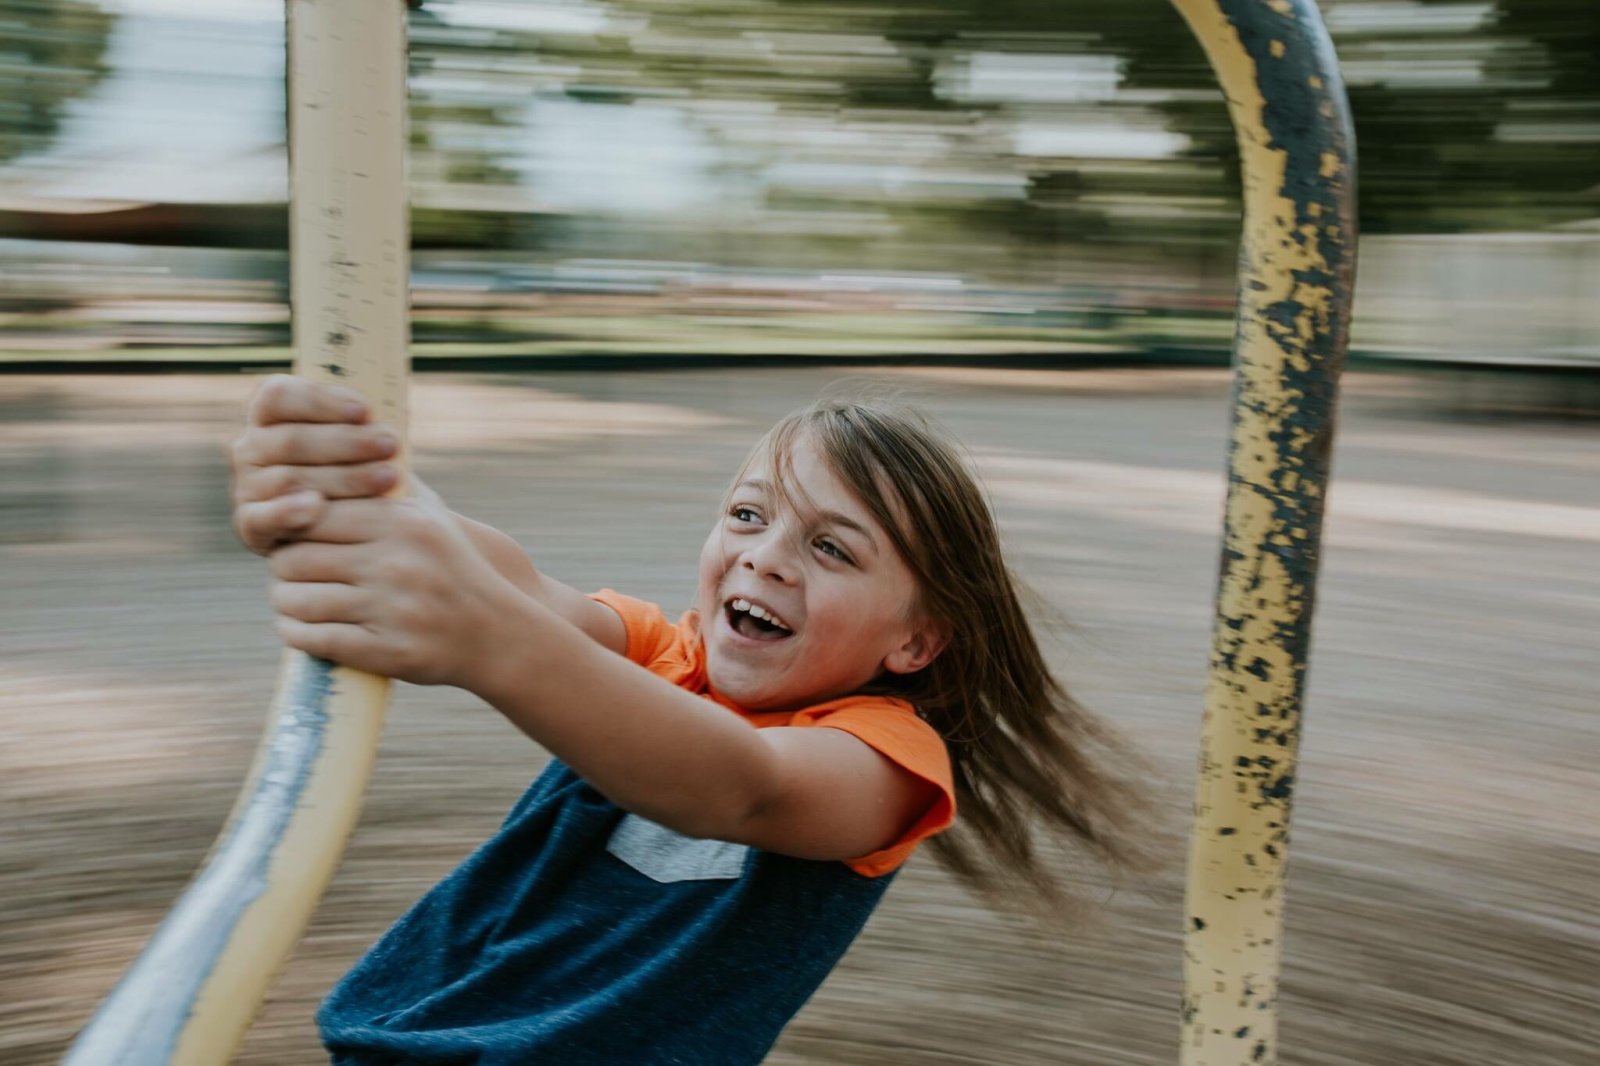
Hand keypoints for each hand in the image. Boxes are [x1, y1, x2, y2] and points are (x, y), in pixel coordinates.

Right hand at [229, 374, 401, 554]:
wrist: (368, 524)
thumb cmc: (366, 468)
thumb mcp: (363, 439)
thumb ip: (360, 424)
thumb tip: (372, 416)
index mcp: (269, 416)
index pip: (278, 396)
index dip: (320, 401)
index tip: (365, 411)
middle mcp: (252, 448)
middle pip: (292, 439)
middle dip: (346, 441)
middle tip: (391, 444)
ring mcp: (249, 488)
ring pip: (289, 478)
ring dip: (343, 478)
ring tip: (388, 478)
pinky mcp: (253, 527)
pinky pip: (262, 519)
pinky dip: (287, 512)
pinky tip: (316, 506)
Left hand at [266, 476, 523, 689]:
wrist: (499, 633)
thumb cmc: (456, 569)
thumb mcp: (433, 518)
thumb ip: (391, 485)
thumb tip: (349, 443)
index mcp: (402, 525)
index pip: (313, 514)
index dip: (292, 524)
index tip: (291, 533)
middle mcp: (396, 565)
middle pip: (297, 558)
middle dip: (284, 565)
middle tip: (287, 569)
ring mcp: (391, 611)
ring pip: (301, 601)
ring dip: (285, 601)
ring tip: (289, 598)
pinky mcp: (388, 653)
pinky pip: (317, 640)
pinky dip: (296, 634)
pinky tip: (296, 627)